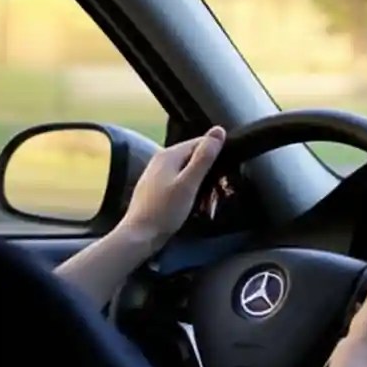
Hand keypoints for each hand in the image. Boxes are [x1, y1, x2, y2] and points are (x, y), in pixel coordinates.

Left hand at [117, 126, 225, 252]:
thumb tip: (219, 130)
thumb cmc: (165, 211)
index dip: (216, 153)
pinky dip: (188, 187)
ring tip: (208, 196)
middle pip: (192, 155)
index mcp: (168, 154)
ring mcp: (155, 173)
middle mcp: (160, 159)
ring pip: (185, 169)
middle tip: (220, 186)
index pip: (199, 142)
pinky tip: (191, 200)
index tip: (227, 170)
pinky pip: (178, 180)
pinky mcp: (154, 187)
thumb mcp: (189, 183)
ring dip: (199, 180)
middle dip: (207, 168)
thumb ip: (204, 158)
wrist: (139, 236)